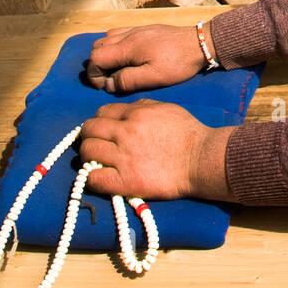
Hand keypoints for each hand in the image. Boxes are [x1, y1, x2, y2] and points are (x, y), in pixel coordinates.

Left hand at [79, 100, 231, 200]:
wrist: (200, 160)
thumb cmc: (188, 133)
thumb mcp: (166, 109)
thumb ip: (143, 106)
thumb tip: (126, 110)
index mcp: (135, 114)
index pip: (101, 112)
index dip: (99, 121)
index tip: (103, 130)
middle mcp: (125, 132)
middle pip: (89, 129)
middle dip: (89, 136)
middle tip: (96, 144)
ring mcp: (123, 157)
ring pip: (87, 151)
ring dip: (88, 155)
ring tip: (97, 160)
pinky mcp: (125, 181)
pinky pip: (93, 178)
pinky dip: (92, 177)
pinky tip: (101, 176)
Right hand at [86, 24, 208, 94]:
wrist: (199, 43)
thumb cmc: (178, 63)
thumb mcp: (154, 77)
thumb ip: (128, 80)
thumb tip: (108, 85)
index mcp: (127, 46)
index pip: (95, 58)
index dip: (94, 75)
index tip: (106, 86)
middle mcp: (128, 35)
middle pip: (97, 47)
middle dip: (98, 65)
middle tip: (112, 80)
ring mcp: (135, 29)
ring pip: (106, 39)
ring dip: (106, 55)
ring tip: (119, 70)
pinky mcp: (143, 29)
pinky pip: (119, 33)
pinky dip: (115, 46)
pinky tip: (128, 58)